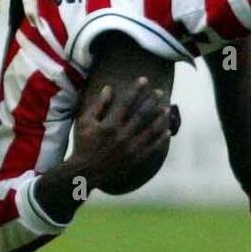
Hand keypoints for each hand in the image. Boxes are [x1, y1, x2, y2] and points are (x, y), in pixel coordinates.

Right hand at [72, 77, 175, 191]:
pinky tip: (167, 131)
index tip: (144, 80)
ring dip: (160, 118)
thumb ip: (99, 105)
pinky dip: (160, 139)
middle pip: (141, 114)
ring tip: (167, 108)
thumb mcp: (86, 122)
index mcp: (110, 125)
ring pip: (150, 130)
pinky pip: (152, 148)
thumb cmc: (83, 144)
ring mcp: (130, 148)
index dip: (136, 90)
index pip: (127, 102)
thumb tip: (109, 88)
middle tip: (160, 91)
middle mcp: (122, 135)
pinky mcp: (135, 159)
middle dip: (152, 101)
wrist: (86, 172)